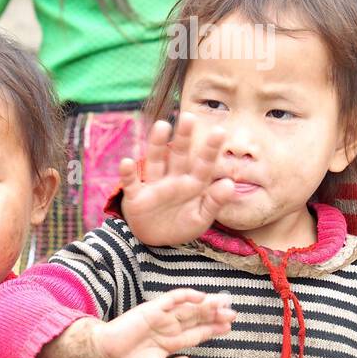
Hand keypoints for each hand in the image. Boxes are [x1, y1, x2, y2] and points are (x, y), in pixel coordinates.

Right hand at [92, 288, 234, 357]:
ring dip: (206, 305)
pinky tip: (201, 296)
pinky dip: (186, 296)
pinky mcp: (153, 309)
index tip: (229, 326)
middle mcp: (170, 326)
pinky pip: (172, 299)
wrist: (108, 353)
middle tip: (233, 312)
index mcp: (171, 341)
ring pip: (189, 308)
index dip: (212, 329)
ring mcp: (162, 316)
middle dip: (215, 315)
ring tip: (223, 303)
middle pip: (197, 318)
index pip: (197, 333)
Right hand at [117, 114, 235, 245]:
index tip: (219, 132)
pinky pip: (131, 183)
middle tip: (189, 117)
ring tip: (162, 126)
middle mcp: (174, 179)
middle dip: (184, 138)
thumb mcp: (200, 219)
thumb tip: (230, 184)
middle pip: (180, 155)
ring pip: (156, 161)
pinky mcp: (136, 196)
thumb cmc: (182, 226)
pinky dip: (127, 174)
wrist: (156, 241)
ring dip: (157, 145)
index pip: (204, 164)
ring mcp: (154, 186)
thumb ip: (214, 202)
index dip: (211, 149)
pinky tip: (126, 163)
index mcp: (192, 183)